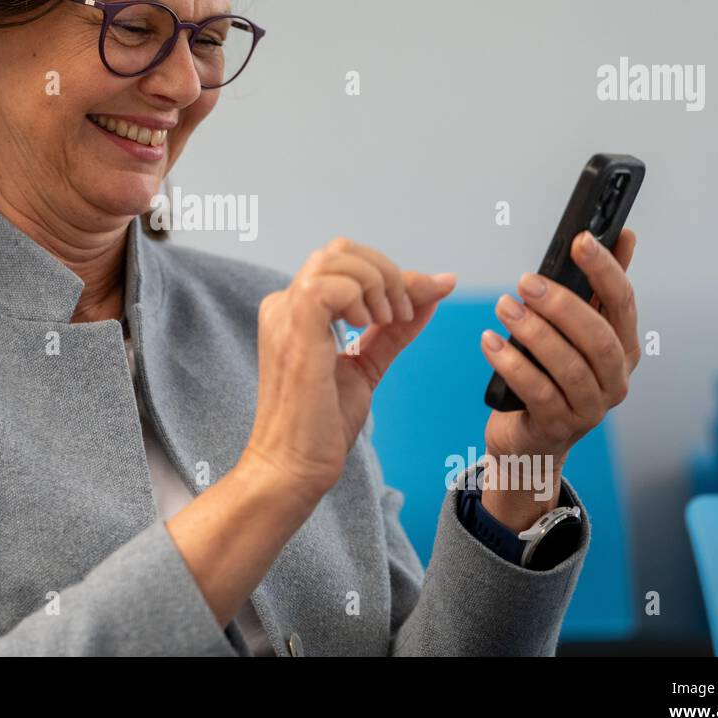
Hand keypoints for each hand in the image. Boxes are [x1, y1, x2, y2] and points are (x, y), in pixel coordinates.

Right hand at [243, 236, 457, 505]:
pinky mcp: (294, 330)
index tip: (427, 295)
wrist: (293, 467)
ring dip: (378, 283)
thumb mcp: (368, 365)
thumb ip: (395, 329)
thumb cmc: (320, 426)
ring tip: (388, 321)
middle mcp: (284, 305)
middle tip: (402, 314)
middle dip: (387, 273)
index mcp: (296, 312)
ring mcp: (285, 315)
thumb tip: (433, 290)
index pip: (345, 263)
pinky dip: (361, 297)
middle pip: (341, 250)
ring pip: (338, 259)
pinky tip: (369, 327)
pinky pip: (331, 285)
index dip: (391, 273)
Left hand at [477, 228, 640, 527]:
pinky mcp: (557, 427)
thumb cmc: (551, 376)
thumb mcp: (574, 332)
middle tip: (526, 281)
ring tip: (504, 306)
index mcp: (623, 349)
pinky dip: (512, 364)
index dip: (605, 270)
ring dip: (533, 332)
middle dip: (562, 305)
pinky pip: (537, 392)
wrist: (529, 441)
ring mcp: (589, 408)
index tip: (580, 240)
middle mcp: (615, 380)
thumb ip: (596, 288)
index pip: (623, 304)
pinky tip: (490, 342)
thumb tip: (622, 235)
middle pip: (598, 338)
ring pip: (569, 366)